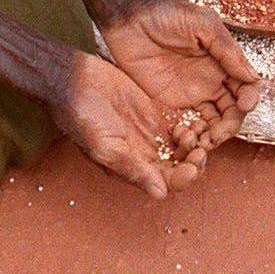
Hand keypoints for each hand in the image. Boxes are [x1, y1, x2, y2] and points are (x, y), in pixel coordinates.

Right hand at [50, 54, 202, 196]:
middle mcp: (144, 153)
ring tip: (192, 132)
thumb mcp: (105, 146)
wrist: (74, 79)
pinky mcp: (156, 111)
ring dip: (194, 143)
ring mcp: (152, 132)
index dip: (183, 178)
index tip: (192, 166)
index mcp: (132, 167)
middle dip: (194, 161)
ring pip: (184, 146)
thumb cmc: (82, 116)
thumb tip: (160, 194)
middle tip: (200, 149)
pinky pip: (182, 124)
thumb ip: (132, 168)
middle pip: (180, 166)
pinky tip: (195, 120)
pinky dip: (192, 125)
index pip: (166, 182)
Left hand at [100, 0, 260, 158]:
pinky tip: (190, 139)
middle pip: (233, 110)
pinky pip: (189, 123)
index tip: (245, 105)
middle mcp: (212, 79)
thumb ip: (226, 50)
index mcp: (223, 60)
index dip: (249, 98)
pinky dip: (194, 135)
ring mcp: (192, 92)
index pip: (247, 86)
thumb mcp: (202, 24)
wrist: (127, 16)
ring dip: (215, 134)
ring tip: (206, 141)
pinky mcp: (170, 102)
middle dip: (232, 124)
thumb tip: (252, 78)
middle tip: (221, 133)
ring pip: (214, 121)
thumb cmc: (166, 12)